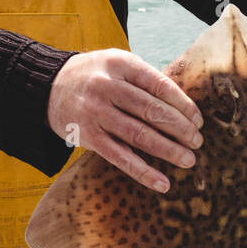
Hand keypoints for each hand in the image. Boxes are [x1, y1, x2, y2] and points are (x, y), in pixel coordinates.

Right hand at [47, 48, 203, 193]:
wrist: (48, 87)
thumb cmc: (95, 76)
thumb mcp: (117, 64)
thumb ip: (145, 80)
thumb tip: (184, 107)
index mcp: (120, 64)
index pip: (159, 85)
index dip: (183, 105)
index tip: (198, 120)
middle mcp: (107, 86)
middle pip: (151, 110)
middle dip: (180, 129)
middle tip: (198, 142)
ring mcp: (96, 112)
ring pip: (139, 135)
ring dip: (168, 150)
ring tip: (188, 161)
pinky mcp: (88, 136)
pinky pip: (120, 157)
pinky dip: (143, 172)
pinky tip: (162, 183)